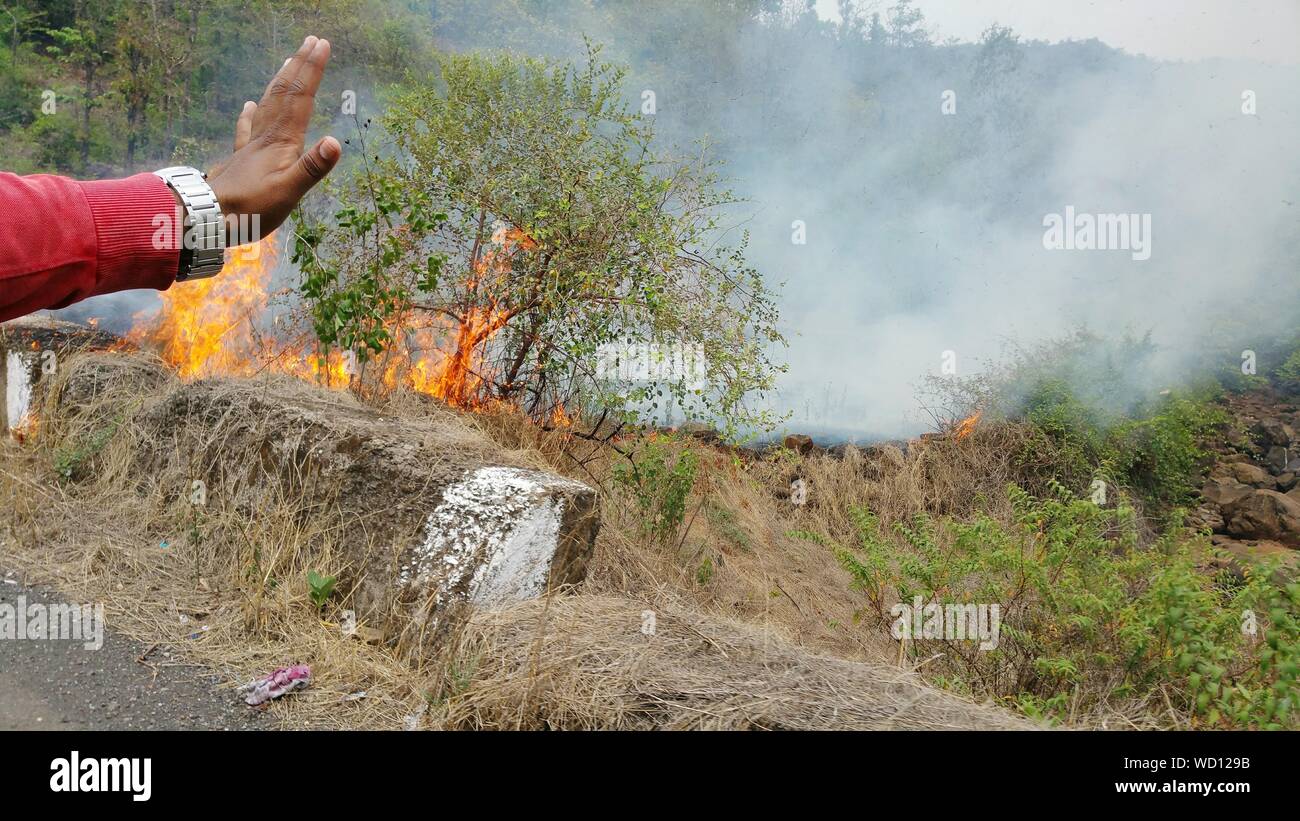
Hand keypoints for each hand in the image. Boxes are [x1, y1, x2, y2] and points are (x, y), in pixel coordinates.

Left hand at [206, 35, 340, 245]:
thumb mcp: (288, 191)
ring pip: (268, 103)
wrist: (208, 215)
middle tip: (311, 42)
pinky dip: (249, 113)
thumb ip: (312, 167)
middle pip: (284, 92)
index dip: (312, 70)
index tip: (322, 45)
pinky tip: (248, 104)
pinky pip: (246, 128)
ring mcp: (251, 145)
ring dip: (280, 80)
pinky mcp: (241, 158)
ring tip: (288, 62)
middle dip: (299, 66)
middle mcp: (267, 135)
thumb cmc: (251, 207)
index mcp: (282, 141)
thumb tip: (336, 142)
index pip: (300, 98)